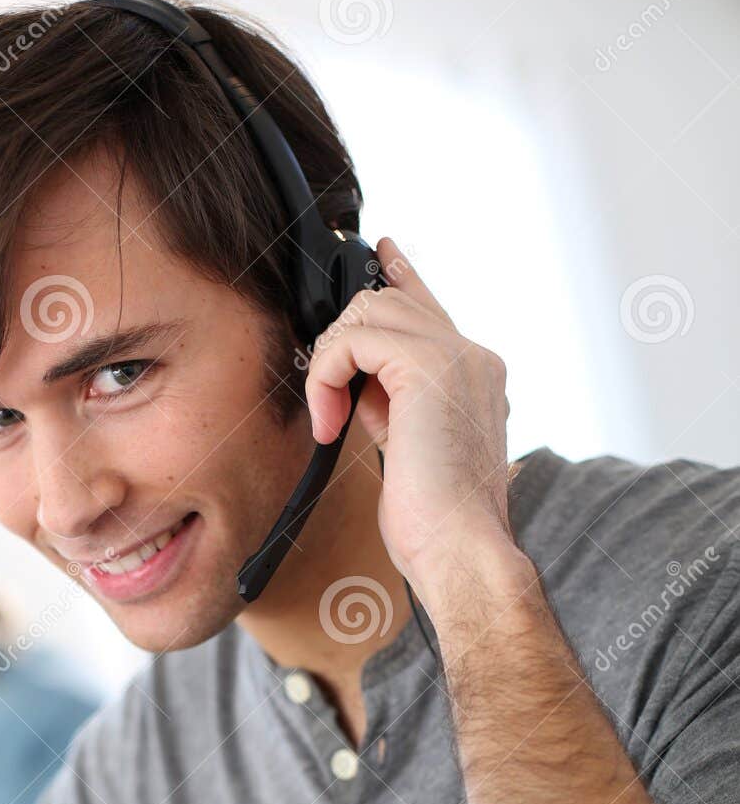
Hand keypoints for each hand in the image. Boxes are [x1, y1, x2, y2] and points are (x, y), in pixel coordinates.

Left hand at [304, 237, 516, 605]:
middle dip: (340, 344)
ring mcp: (457, 356)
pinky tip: (331, 424)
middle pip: (386, 299)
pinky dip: (327, 378)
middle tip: (329, 406)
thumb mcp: (409, 445)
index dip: (398, 275)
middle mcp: (474, 356)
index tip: (377, 252)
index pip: (428, 304)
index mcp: (476, 372)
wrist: (460, 551)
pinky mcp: (429, 367)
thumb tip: (355, 375)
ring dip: (330, 365)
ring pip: (367, 310)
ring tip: (331, 420)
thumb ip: (393, 400)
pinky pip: (353, 339)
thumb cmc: (434, 520)